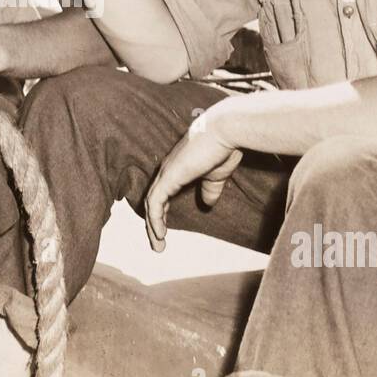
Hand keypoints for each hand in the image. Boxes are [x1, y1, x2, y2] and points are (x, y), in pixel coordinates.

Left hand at [143, 109, 242, 251]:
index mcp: (177, 169)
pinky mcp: (169, 176)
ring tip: (159, 246)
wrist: (225, 131)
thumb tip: (207, 204)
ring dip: (153, 227)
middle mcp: (167, 170)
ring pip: (151, 204)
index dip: (161, 214)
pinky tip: (160, 234)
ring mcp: (166, 173)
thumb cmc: (223, 148)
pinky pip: (156, 203)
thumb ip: (209, 189)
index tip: (164, 233)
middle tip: (159, 245)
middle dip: (154, 225)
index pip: (162, 195)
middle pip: (153, 202)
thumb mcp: (216, 175)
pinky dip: (155, 220)